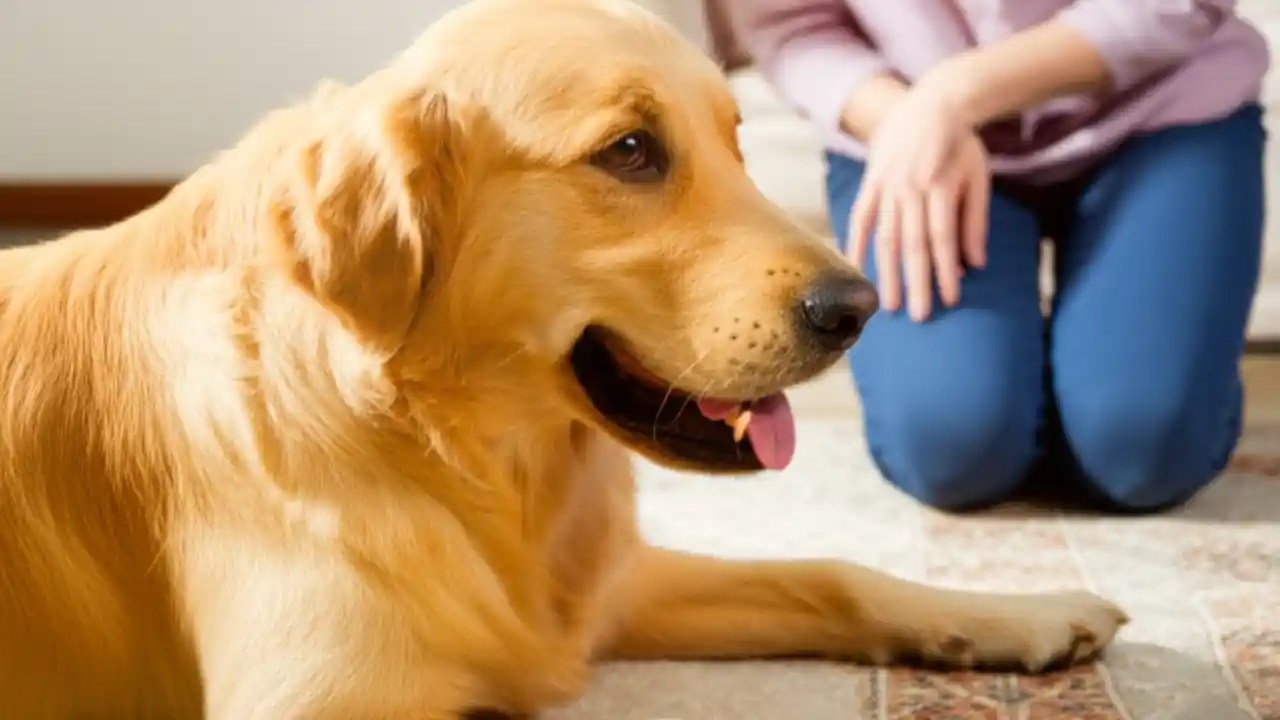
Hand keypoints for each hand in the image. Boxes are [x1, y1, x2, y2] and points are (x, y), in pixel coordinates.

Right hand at [847, 84, 989, 321]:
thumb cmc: (960, 144)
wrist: (932, 102)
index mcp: (941, 187)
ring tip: (889, 303)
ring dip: (886, 272)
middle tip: (920, 316)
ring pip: (886, 235)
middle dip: (917, 282)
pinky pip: (861, 215)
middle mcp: (911, 189)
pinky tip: (856, 265)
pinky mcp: (872, 181)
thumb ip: (975, 221)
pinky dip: (857, 241)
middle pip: (913, 244)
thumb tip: (975, 264)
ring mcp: (888, 185)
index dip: (946, 271)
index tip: (950, 300)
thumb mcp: (977, 177)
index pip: (943, 239)